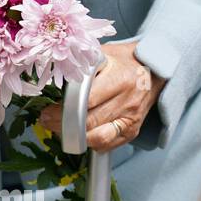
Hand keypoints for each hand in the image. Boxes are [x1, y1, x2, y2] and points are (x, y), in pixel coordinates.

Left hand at [38, 41, 164, 149]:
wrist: (154, 71)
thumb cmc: (124, 61)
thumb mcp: (103, 54)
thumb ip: (80, 65)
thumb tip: (51, 74)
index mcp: (119, 80)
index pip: (86, 101)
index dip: (62, 110)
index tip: (46, 111)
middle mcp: (127, 102)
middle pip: (89, 123)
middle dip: (62, 125)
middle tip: (47, 121)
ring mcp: (131, 119)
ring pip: (98, 139)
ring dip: (75, 137)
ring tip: (60, 129)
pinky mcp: (132, 131)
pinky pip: (108, 145)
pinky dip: (90, 143)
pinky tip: (80, 134)